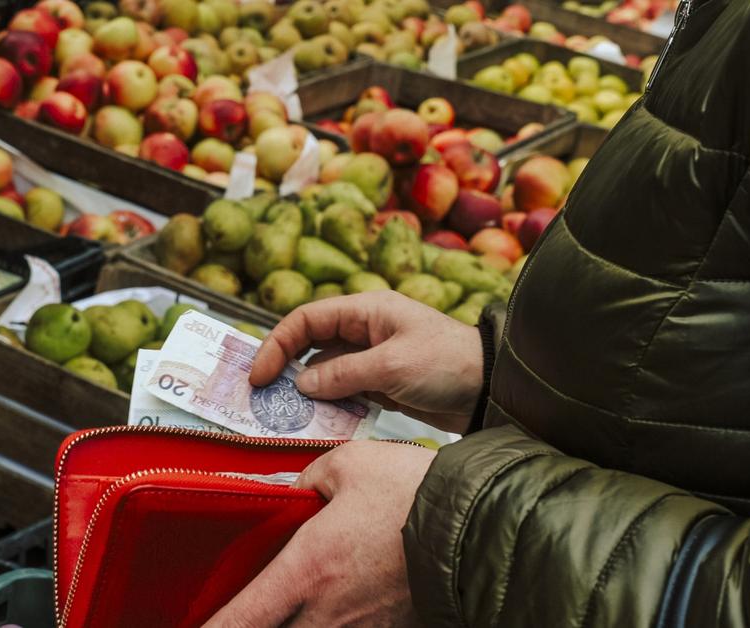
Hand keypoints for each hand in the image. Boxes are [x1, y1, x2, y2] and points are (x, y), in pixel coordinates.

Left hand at [203, 441, 435, 627]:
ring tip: (307, 596)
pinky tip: (345, 599)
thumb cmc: (417, 495)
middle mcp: (326, 614)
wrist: (481, 526)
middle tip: (250, 608)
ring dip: (300, 621)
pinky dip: (336, 621)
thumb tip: (296, 490)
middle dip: (256, 624)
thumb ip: (309, 480)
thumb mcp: (351, 464)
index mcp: (304, 572)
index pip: (239, 621)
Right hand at [250, 291, 482, 433]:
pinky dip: (329, 406)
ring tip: (285, 416)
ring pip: (324, 372)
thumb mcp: (392, 367)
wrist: (491, 390)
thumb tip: (302, 384)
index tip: (258, 377)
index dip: (276, 345)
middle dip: (284, 369)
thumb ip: (343, 376)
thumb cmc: (449, 365)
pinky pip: (344, 392)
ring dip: (305, 393)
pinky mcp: (382, 384)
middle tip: (261, 399)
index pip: (306, 320)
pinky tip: (318, 423)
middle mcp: (365, 331)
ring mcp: (372, 359)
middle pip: (310, 345)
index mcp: (366, 311)